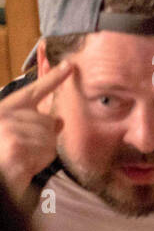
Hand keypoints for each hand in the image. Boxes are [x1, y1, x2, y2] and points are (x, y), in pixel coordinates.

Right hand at [0, 62, 73, 201]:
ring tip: (24, 159)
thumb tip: (58, 121)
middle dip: (45, 139)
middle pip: (49, 121)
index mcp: (6, 109)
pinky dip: (41, 160)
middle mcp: (5, 115)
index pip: (33, 90)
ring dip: (43, 152)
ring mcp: (8, 128)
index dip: (52, 78)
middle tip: (26, 152)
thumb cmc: (10, 160)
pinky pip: (46, 149)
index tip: (70, 65)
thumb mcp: (24, 138)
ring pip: (50, 136)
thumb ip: (38, 126)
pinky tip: (25, 164)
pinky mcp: (15, 144)